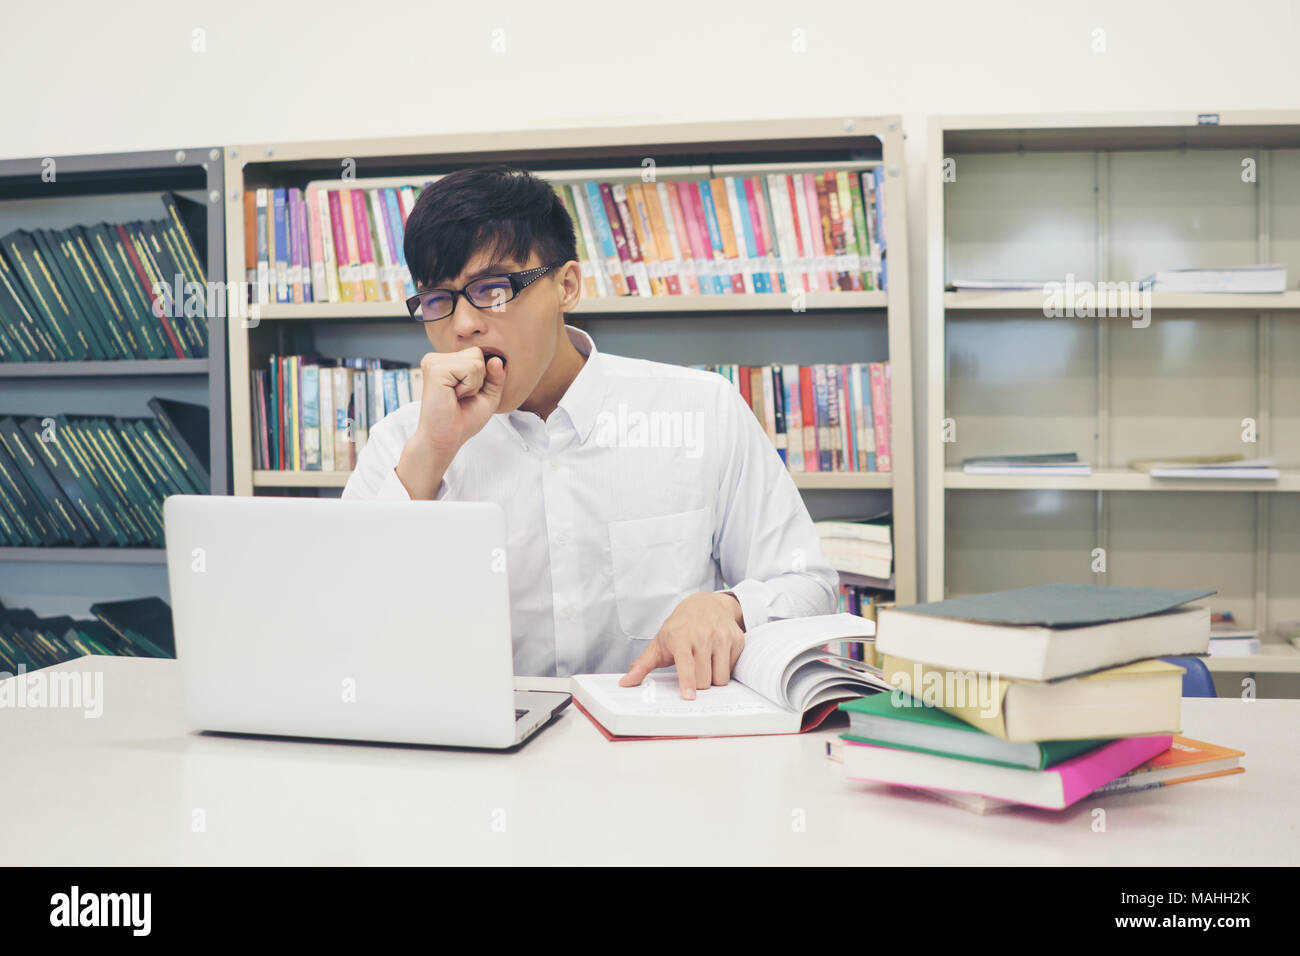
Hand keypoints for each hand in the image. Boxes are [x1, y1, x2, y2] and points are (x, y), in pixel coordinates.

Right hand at [415, 346, 506, 459]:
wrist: (446, 438)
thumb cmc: (463, 419)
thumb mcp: (488, 395)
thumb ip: (495, 376)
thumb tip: (496, 359)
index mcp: (445, 362)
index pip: (478, 353)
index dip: (482, 377)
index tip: (466, 394)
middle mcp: (436, 359)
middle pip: (477, 353)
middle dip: (478, 379)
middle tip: (461, 396)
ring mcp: (434, 362)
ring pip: (476, 361)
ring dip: (474, 384)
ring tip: (457, 397)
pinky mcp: (435, 369)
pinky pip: (471, 368)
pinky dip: (470, 386)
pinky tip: (454, 396)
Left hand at [618, 592, 745, 699]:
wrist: (706, 604)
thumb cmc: (680, 627)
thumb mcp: (659, 643)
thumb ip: (642, 665)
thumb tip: (625, 683)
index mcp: (681, 638)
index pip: (686, 663)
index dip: (687, 681)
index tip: (689, 696)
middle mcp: (703, 635)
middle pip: (704, 679)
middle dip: (699, 683)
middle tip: (694, 671)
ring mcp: (722, 636)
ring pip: (721, 677)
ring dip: (713, 678)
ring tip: (706, 663)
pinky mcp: (737, 639)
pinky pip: (732, 668)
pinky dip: (725, 667)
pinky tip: (717, 654)